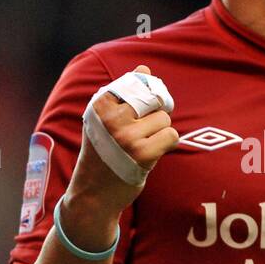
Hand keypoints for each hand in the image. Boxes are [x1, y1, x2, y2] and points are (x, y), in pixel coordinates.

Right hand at [60, 65, 177, 247]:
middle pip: (153, 99)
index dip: (146, 97)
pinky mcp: (143, 153)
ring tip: (142, 146)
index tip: (139, 113)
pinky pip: (171, 135)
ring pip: (164, 118)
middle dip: (154, 113)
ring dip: (160, 132)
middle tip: (144, 130)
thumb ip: (124, 94)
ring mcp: (127, 135)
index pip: (137, 83)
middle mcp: (111, 117)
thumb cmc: (102, 154)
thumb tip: (144, 68)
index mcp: (99, 104)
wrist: (93, 195)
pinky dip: (167, 145)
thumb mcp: (104, 121)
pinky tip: (151, 155)